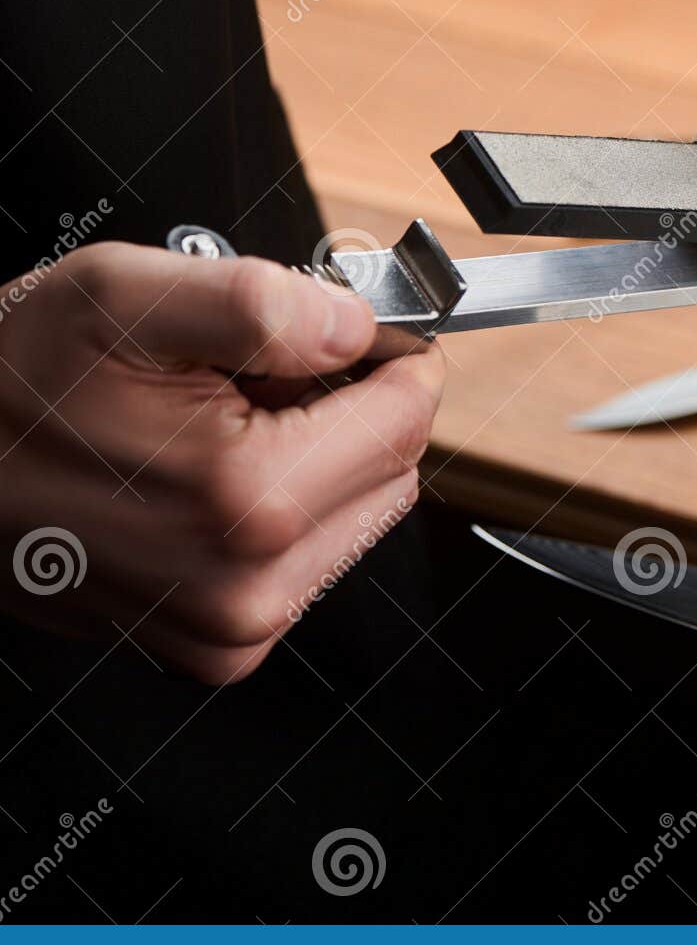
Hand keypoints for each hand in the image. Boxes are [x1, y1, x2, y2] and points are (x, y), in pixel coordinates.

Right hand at [0, 243, 444, 683]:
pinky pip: (307, 559)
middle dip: (346, 409)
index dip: (390, 356)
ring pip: (355, 514)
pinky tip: (201, 477)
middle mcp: (253, 584)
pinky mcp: (219, 646)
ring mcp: (236, 627)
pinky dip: (280, 509)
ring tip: (212, 426)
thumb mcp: (120, 297)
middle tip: (256, 376)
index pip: (408, 416)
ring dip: (313, 459)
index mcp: (247, 498)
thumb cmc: (3, 386)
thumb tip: (357, 325)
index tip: (357, 331)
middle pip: (390, 469)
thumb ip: (260, 302)